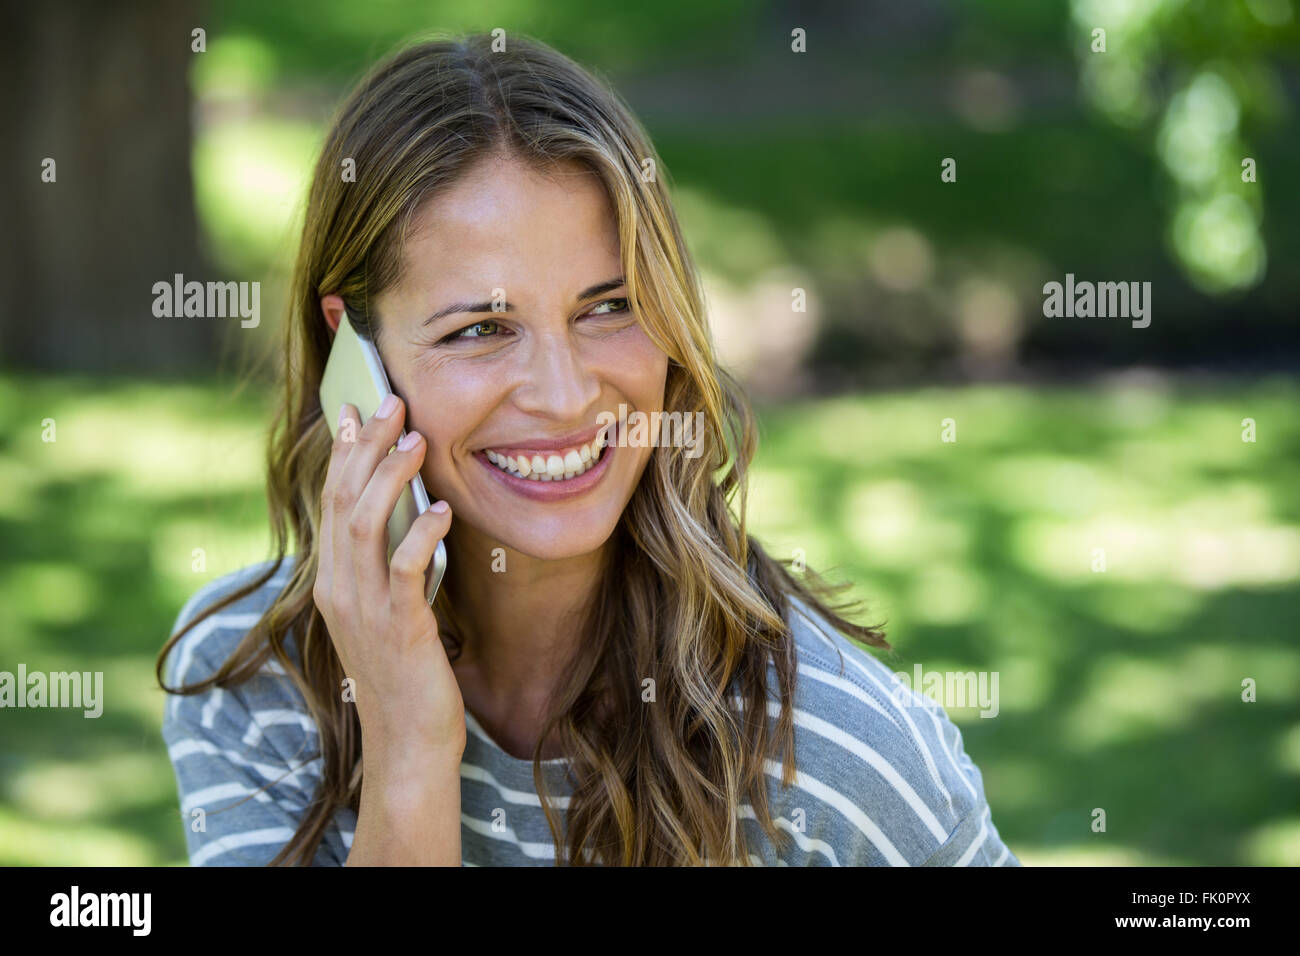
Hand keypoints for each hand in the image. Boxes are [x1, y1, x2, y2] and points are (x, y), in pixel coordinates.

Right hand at [314, 396, 465, 768]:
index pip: (331, 502)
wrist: (407, 743)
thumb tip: (408, 511)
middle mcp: (339, 589)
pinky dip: (419, 535)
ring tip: (416, 440)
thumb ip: (386, 565)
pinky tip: (441, 510)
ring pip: (365, 526)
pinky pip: (403, 571)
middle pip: (343, 501)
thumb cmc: (405, 674)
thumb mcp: (387, 610)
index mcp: (333, 581)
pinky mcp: (397, 629)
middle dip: (367, 447)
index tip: (355, 409)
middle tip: (391, 403)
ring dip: (390, 478)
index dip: (343, 452)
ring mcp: (364, 609)